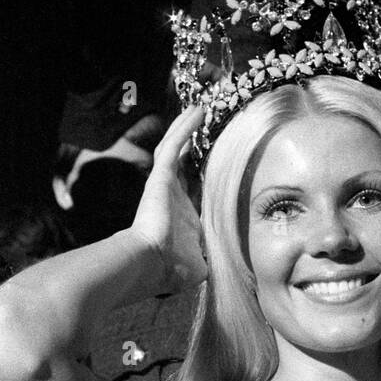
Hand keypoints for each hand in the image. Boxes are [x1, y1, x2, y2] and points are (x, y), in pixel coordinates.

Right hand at [130, 104, 206, 293]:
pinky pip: (175, 144)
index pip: (196, 191)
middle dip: (195, 146)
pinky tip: (198, 110)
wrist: (152, 264)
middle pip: (184, 164)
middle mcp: (174, 197)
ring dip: (187, 128)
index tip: (220, 165)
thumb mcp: (201, 266)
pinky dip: (186, 127)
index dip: (205, 177)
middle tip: (207, 127)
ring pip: (176, 148)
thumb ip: (213, 261)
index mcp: (184, 218)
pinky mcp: (161, 175)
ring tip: (200, 109)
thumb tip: (229, 270)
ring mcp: (165, 185)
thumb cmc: (174, 271)